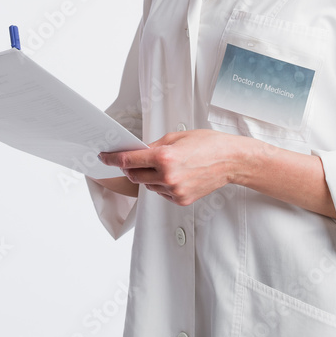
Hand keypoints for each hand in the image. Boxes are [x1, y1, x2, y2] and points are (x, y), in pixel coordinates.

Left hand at [98, 128, 245, 205]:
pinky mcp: (181, 200)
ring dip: (147, 176)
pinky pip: (161, 193)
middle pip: (134, 175)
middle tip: (133, 161)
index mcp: (164, 157)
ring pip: (147, 185)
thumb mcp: (176, 137)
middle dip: (129, 168)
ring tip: (163, 166)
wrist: (230, 161)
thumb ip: (153, 145)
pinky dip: (161, 185)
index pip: (129, 160)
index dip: (113, 159)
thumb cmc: (208, 144)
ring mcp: (174, 190)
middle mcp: (167, 176)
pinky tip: (173, 175)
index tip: (105, 157)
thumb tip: (137, 152)